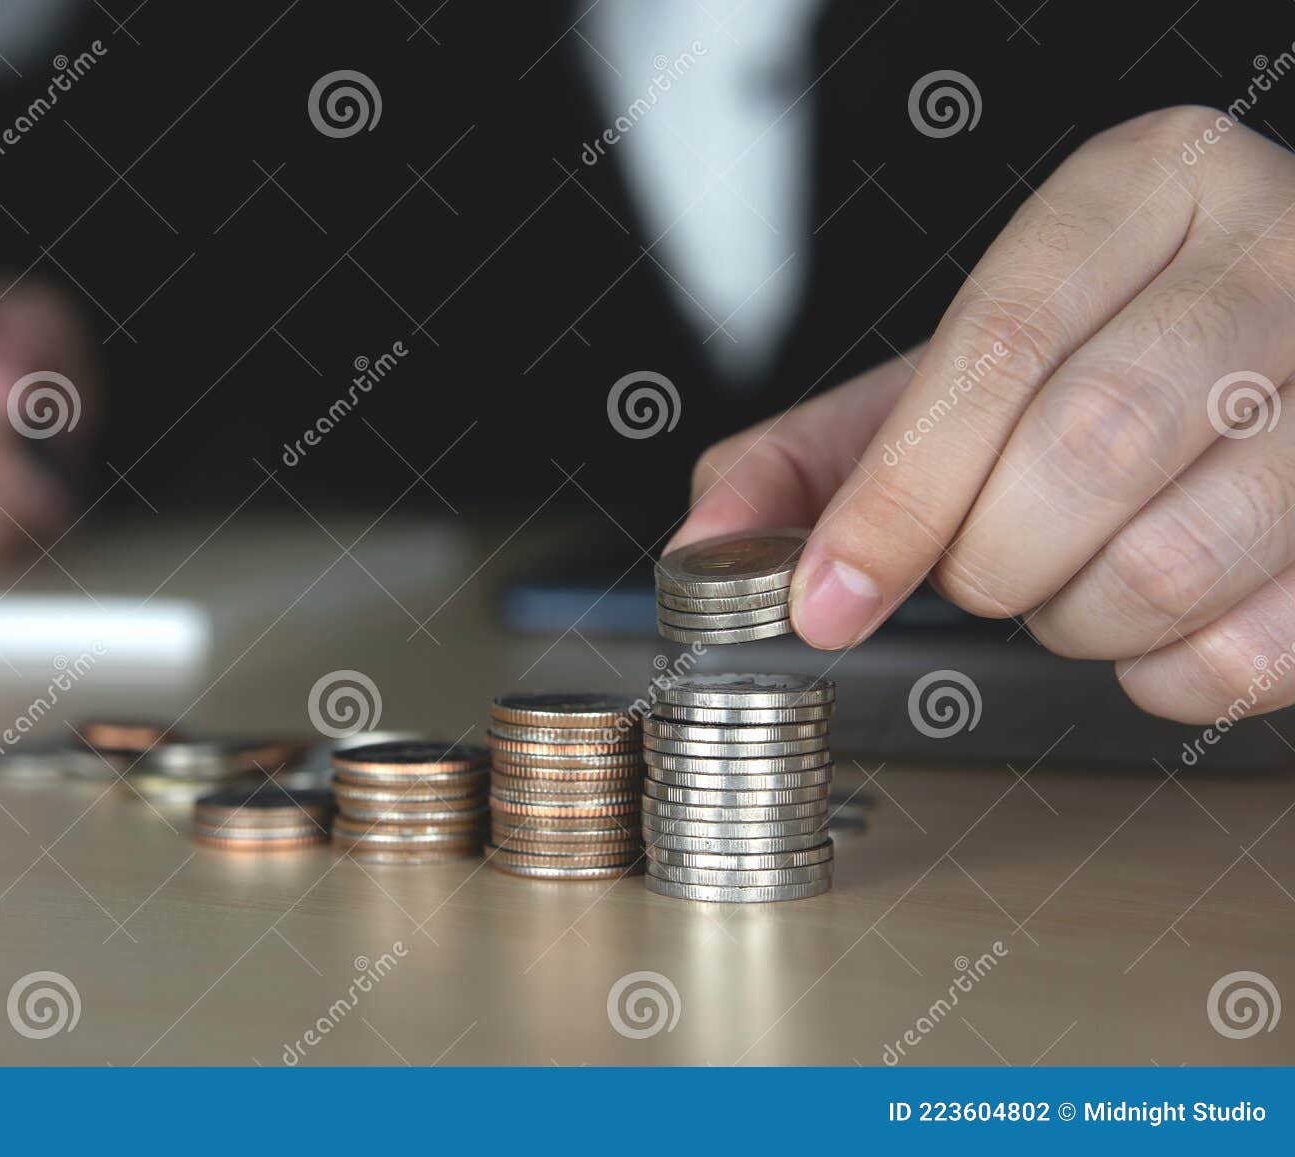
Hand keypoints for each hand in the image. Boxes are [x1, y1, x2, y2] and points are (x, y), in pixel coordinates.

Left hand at [670, 106, 1294, 724]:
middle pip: (1086, 448)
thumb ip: (821, 452)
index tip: (824, 598)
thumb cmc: (1103, 364)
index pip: (995, 348)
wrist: (1281, 363)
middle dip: (990, 558)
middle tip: (981, 571)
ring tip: (1073, 581)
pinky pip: (1256, 647)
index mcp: (1144, 190)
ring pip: (1176, 556)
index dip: (896, 496)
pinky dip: (1168, 672)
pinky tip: (1153, 624)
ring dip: (1079, 617)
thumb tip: (703, 547)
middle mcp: (1273, 257)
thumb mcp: (953, 378)